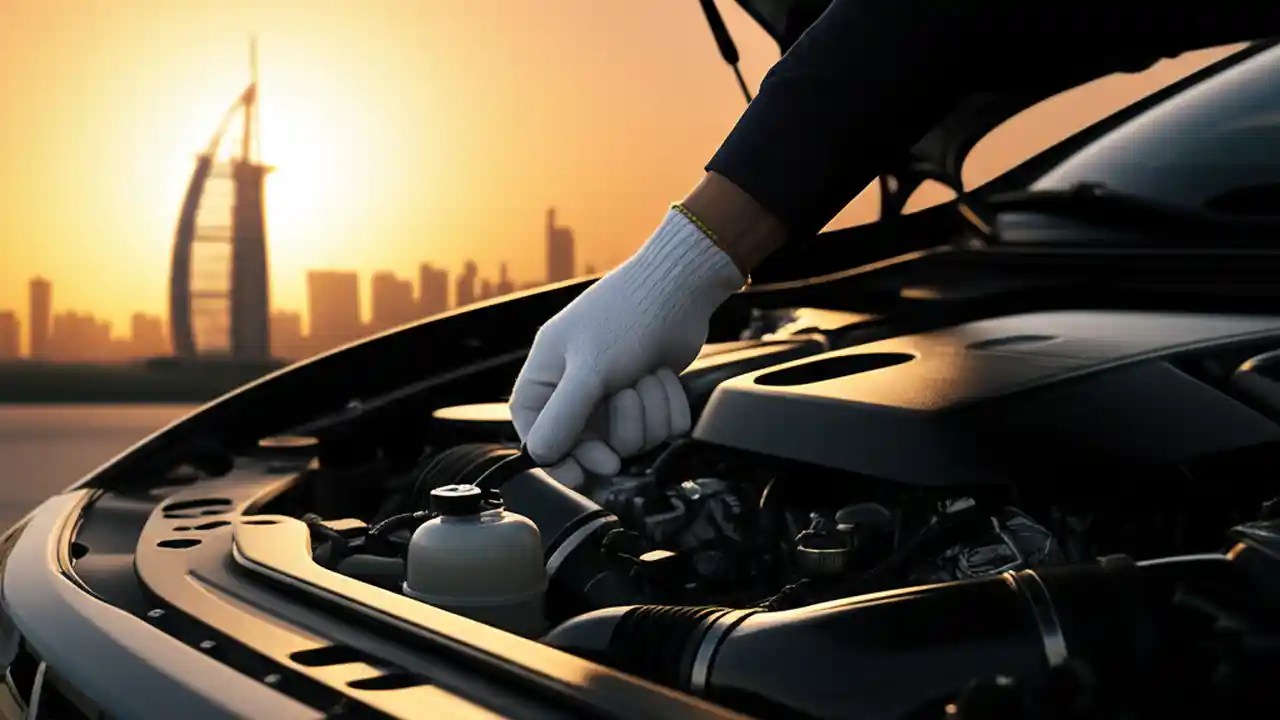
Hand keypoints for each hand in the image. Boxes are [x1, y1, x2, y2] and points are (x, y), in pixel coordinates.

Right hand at [510, 209, 744, 469]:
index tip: (577, 476)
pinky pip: (661, 428)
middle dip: (613, 437)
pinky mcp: (649, 396)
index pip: (536, 432)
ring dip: (646, 414)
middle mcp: (578, 388)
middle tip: (617, 452)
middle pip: (588, 444)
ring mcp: (615, 394)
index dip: (555, 459)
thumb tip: (539, 455)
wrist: (678, 287)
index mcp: (547, 376)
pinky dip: (667, 405)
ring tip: (644, 377)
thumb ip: (563, 415)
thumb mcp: (588, 368)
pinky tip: (662, 376)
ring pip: (631, 439)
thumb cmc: (624, 316)